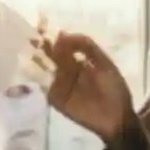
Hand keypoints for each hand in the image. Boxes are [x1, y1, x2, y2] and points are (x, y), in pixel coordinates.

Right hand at [33, 30, 136, 149]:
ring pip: (45, 71)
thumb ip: (88, 48)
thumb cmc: (114, 90)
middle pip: (52, 57)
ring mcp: (59, 86)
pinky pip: (45, 89)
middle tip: (34, 38)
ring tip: (33, 52)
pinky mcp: (55, 99)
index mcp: (79, 62)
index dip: (56, 39)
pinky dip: (39, 80)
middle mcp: (67, 72)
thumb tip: (63, 34)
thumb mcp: (105, 65)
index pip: (64, 47)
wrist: (117, 118)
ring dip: (38, 61)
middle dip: (43, 48)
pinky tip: (36, 71)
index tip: (49, 31)